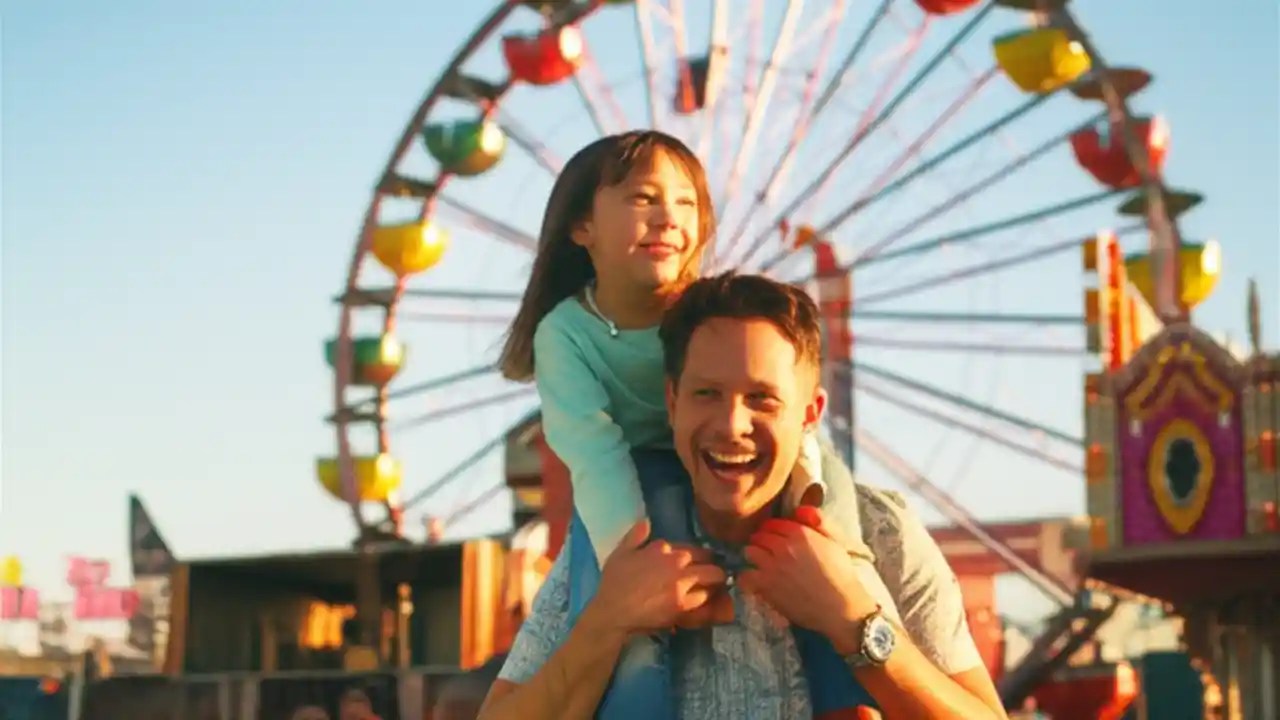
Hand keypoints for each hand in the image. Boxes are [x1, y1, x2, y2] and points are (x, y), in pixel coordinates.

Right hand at [588, 519, 727, 636]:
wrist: (613, 611)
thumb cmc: (614, 582)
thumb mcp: (620, 553)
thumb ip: (635, 536)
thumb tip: (647, 521)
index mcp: (662, 548)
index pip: (691, 547)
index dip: (698, 555)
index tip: (701, 561)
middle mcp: (676, 561)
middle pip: (708, 559)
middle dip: (714, 565)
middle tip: (716, 574)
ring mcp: (682, 583)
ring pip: (712, 577)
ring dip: (716, 582)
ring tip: (717, 588)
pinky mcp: (683, 604)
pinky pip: (705, 599)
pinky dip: (708, 599)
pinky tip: (709, 603)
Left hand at [738, 507, 877, 647]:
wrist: (840, 608)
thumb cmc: (841, 574)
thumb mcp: (836, 541)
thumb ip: (819, 521)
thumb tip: (800, 509)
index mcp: (799, 533)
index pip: (772, 523)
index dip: (773, 530)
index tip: (776, 537)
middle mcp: (782, 546)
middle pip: (759, 535)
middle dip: (762, 541)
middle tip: (768, 551)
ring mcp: (771, 566)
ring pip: (749, 551)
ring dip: (754, 555)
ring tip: (762, 564)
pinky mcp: (765, 586)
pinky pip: (745, 575)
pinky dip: (748, 576)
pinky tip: (757, 580)